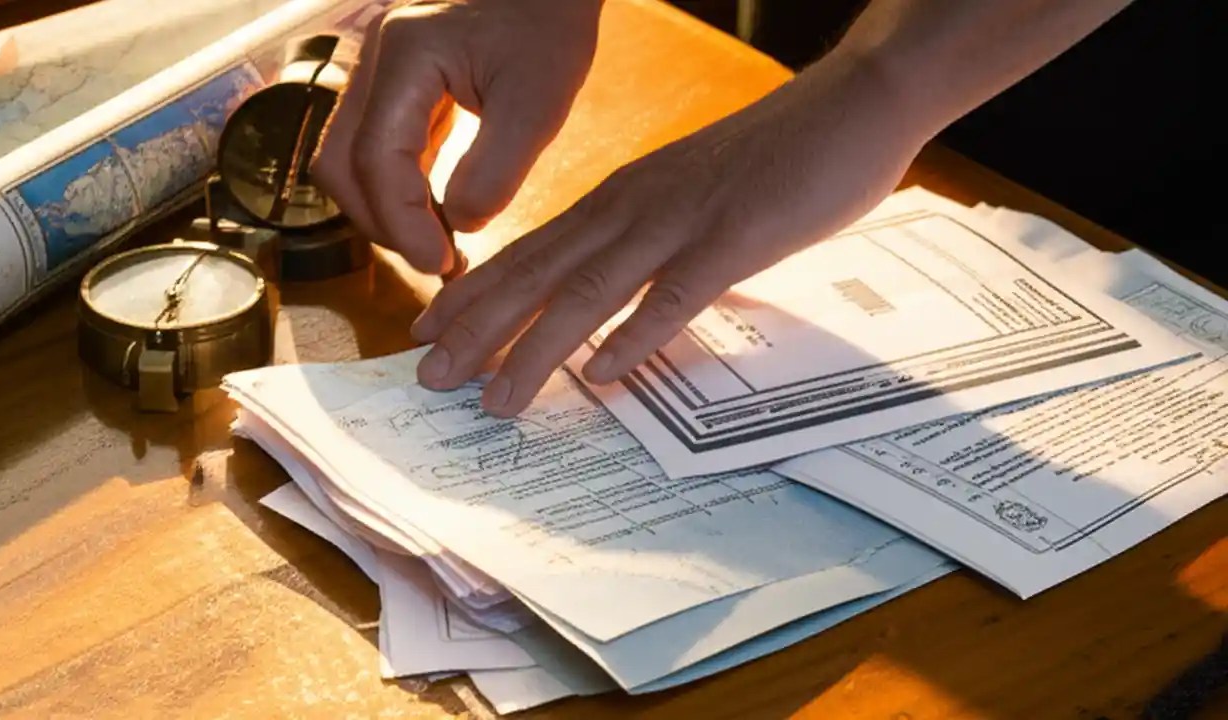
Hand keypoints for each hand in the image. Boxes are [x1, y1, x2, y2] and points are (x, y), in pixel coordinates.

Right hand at [312, 0, 602, 274]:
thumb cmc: (548, 26)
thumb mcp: (539, 101)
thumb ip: (497, 169)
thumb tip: (459, 224)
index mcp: (406, 55)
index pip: (376, 158)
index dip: (401, 222)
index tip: (440, 262)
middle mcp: (376, 61)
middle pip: (341, 164)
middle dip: (383, 222)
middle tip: (437, 259)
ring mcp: (379, 74)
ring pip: (350, 160)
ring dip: (385, 211)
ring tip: (439, 246)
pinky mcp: (395, 90)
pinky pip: (376, 151)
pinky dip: (399, 192)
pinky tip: (439, 217)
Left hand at [409, 51, 936, 415]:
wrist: (852, 102)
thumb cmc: (773, 157)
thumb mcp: (691, 198)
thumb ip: (651, 243)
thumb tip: (619, 297)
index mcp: (622, 198)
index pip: (531, 251)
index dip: (475, 293)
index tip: (429, 332)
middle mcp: (635, 207)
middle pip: (539, 274)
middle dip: (478, 329)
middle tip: (430, 378)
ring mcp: (682, 221)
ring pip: (590, 290)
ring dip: (537, 348)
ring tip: (495, 397)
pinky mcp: (736, 238)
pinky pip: (677, 293)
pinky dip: (636, 334)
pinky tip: (603, 373)